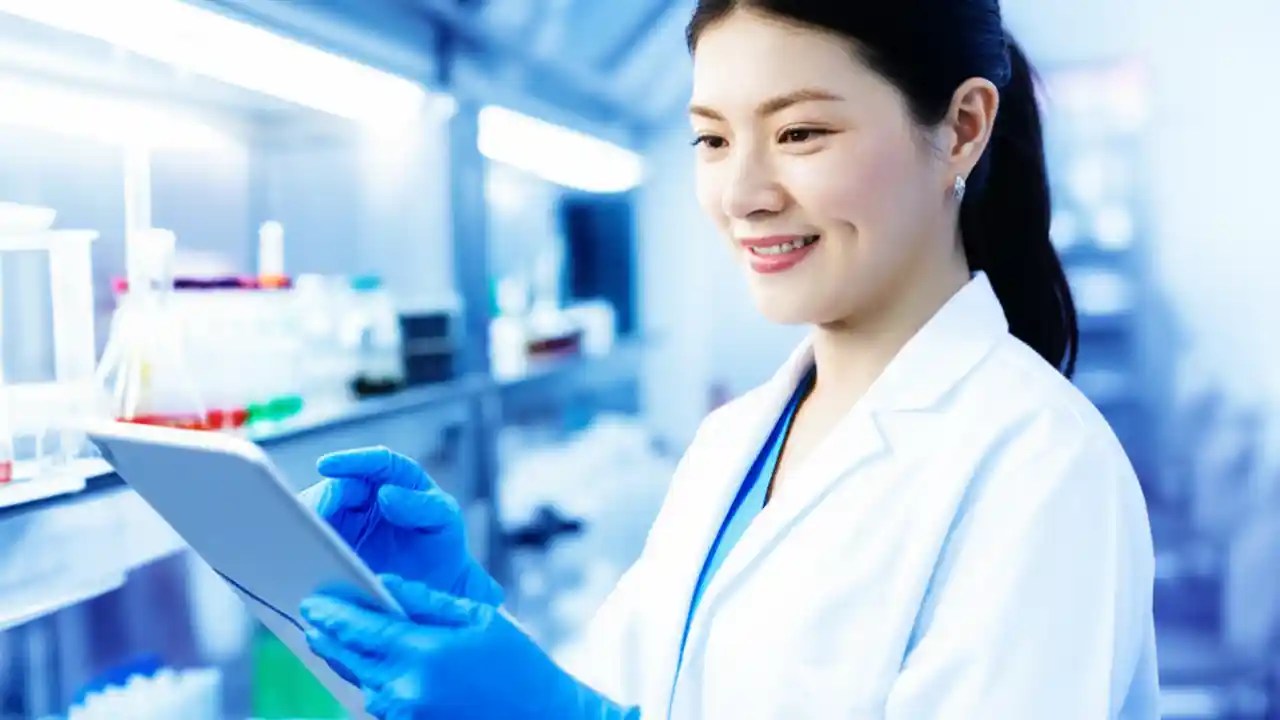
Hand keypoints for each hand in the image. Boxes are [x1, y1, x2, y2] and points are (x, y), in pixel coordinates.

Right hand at [300, 446, 502, 605]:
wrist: (436, 589)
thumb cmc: (443, 548)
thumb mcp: (443, 523)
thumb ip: (423, 506)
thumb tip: (386, 495)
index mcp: (397, 478)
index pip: (374, 463)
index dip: (350, 461)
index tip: (327, 465)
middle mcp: (367, 495)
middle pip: (336, 490)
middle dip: (320, 502)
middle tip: (305, 520)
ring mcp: (346, 521)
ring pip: (317, 515)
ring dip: (303, 527)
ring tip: (294, 543)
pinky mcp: (332, 547)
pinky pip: (311, 543)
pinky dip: (302, 550)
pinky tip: (295, 562)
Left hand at [301, 576, 638, 719]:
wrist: (543, 716)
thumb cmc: (518, 663)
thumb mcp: (478, 618)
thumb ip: (427, 601)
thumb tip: (385, 584)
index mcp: (425, 653)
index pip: (362, 628)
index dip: (333, 613)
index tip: (313, 600)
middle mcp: (408, 688)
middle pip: (351, 658)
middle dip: (326, 635)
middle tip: (310, 617)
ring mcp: (407, 714)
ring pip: (360, 682)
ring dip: (343, 659)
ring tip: (328, 637)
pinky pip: (378, 701)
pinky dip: (367, 680)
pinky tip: (365, 665)